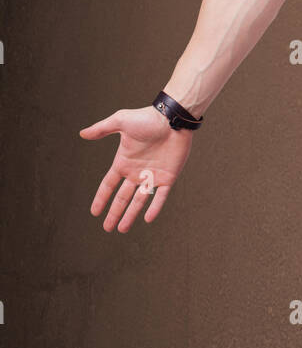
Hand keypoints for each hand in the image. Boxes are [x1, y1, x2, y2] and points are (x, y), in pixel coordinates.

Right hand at [79, 106, 194, 231]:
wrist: (173, 118)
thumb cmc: (147, 118)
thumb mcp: (121, 121)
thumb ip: (102, 128)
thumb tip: (82, 133)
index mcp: (124, 162)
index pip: (108, 184)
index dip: (101, 198)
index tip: (94, 212)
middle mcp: (136, 172)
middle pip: (122, 197)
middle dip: (114, 213)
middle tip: (107, 228)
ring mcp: (152, 176)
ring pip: (139, 201)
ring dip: (130, 215)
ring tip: (122, 229)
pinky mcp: (168, 177)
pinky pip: (160, 196)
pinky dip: (155, 208)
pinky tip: (147, 219)